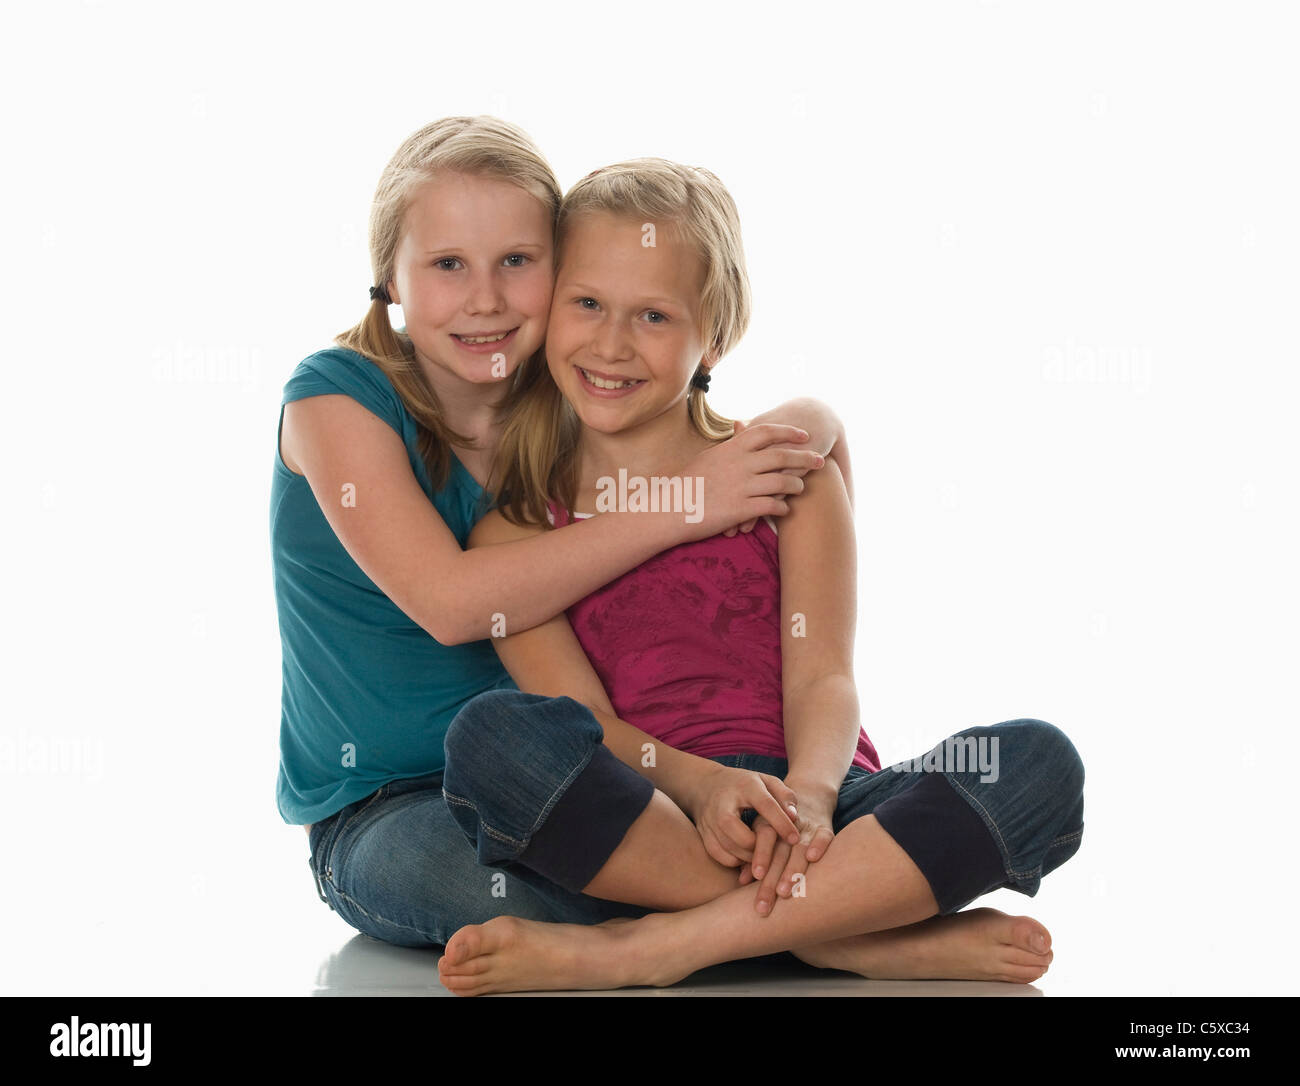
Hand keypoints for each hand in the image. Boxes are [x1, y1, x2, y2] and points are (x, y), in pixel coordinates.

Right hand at [680, 763, 802, 868]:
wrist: (706, 785)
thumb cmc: (745, 785)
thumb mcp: (767, 782)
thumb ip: (785, 796)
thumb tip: (794, 817)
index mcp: (745, 786)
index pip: (766, 805)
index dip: (782, 823)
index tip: (795, 839)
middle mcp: (724, 803)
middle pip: (742, 835)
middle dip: (761, 847)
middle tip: (775, 850)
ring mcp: (710, 820)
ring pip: (730, 848)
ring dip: (750, 857)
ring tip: (763, 854)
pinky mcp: (703, 834)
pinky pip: (719, 855)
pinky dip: (735, 861)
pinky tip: (746, 856)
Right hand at [684, 423, 822, 540]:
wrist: (670, 509)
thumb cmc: (687, 484)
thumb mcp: (708, 457)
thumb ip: (730, 446)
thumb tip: (741, 432)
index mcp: (731, 449)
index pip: (766, 432)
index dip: (789, 432)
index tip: (804, 435)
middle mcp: (740, 464)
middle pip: (782, 456)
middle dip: (805, 458)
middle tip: (820, 461)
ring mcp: (741, 487)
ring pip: (782, 482)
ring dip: (796, 485)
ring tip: (801, 488)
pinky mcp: (741, 509)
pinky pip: (772, 506)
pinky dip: (782, 507)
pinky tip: (784, 510)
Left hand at [738, 800, 836, 916]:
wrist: (808, 798)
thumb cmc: (779, 828)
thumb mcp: (762, 835)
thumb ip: (753, 858)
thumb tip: (741, 881)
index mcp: (768, 824)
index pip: (764, 838)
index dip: (760, 857)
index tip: (754, 877)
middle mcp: (786, 825)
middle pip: (779, 852)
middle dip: (771, 879)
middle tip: (763, 905)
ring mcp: (806, 826)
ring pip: (799, 848)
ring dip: (792, 870)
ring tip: (783, 892)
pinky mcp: (824, 827)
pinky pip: (824, 836)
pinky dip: (819, 845)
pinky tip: (813, 858)